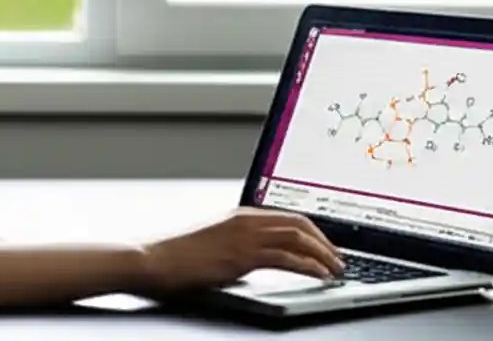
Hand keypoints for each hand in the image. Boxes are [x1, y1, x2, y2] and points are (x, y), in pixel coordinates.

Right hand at [138, 207, 343, 293]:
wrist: (155, 260)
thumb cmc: (178, 257)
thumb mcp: (214, 245)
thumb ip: (237, 247)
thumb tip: (255, 259)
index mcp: (241, 215)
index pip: (287, 216)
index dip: (313, 231)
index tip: (326, 247)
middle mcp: (246, 220)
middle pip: (299, 222)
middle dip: (324, 241)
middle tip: (338, 259)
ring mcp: (245, 236)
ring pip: (298, 236)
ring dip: (322, 253)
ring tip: (335, 269)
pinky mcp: (242, 255)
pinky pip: (286, 257)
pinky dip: (309, 266)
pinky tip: (319, 275)